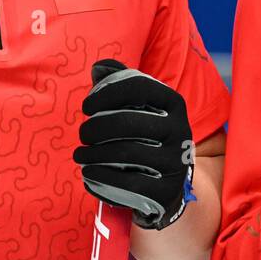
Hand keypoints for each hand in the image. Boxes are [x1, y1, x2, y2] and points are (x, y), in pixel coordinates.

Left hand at [73, 60, 194, 229]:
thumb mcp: (140, 109)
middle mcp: (180, 130)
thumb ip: (119, 84)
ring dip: (92, 154)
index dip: (106, 94)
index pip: (138, 87)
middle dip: (95, 128)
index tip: (86, 107)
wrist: (168, 187)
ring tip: (80, 155)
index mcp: (174, 103)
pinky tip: (89, 173)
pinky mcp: (166, 191)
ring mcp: (176, 163)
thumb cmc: (145, 138)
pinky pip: (126, 184)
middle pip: (127, 122)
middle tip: (82, 134)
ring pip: (125, 154)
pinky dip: (101, 178)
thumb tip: (97, 68)